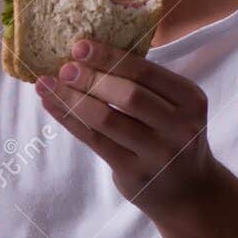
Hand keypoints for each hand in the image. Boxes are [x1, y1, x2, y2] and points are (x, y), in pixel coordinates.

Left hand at [35, 37, 225, 218]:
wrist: (188, 191)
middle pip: (129, 96)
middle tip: (64, 67)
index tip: (80, 46)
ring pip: (107, 120)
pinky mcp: (134, 173)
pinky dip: (69, 120)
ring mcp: (157, 153)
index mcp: (191, 100)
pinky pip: (94, 141)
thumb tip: (88, 52)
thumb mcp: (175, 107)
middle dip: (91, 78)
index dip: (111, 57)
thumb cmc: (172, 136)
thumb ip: (144, 84)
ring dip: (72, 98)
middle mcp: (180, 127)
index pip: (147, 72)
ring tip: (47, 84)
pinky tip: (52, 105)